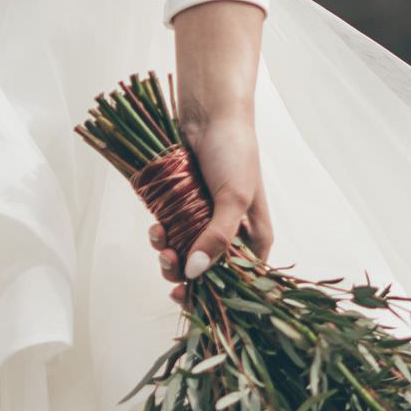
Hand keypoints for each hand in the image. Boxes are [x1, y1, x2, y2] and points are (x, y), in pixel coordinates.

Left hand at [173, 105, 270, 281]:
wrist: (208, 113)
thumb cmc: (234, 151)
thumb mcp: (233, 197)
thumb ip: (217, 238)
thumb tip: (195, 273)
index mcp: (254, 238)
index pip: (241, 282)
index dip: (217, 295)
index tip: (190, 297)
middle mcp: (231, 236)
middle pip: (208, 275)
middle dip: (185, 276)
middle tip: (169, 264)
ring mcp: (206, 224)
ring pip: (186, 259)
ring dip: (169, 257)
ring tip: (159, 241)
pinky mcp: (184, 212)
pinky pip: (171, 238)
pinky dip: (161, 238)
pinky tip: (156, 228)